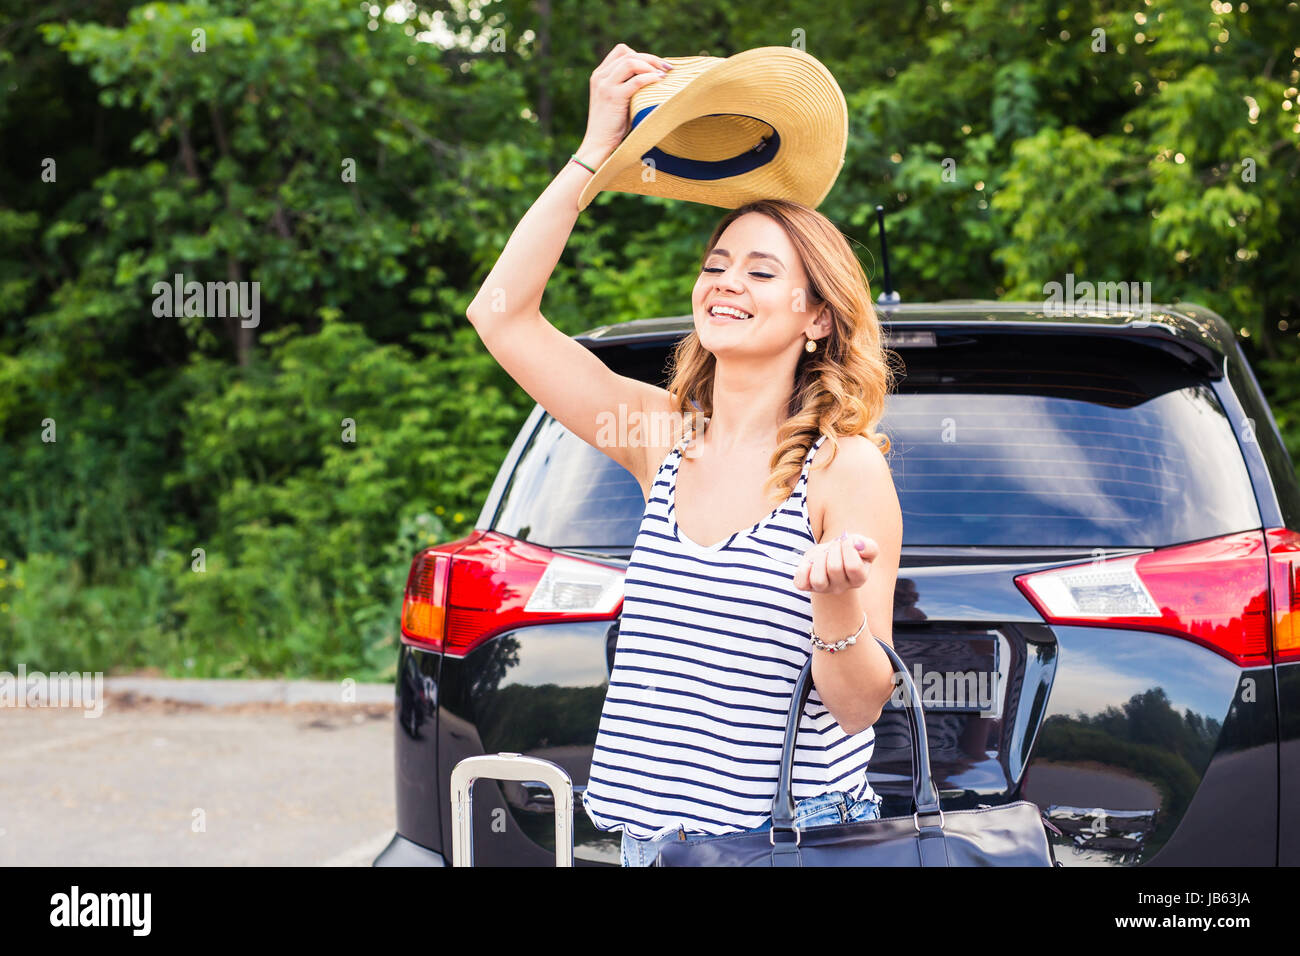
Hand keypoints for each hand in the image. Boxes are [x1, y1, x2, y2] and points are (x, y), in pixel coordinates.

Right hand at [578, 43, 673, 166]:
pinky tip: (659, 82)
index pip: (621, 51)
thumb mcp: (618, 99)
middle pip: (628, 54)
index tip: (656, 65)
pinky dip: (650, 78)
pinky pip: (636, 80)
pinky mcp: (613, 96)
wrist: (599, 143)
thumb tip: (654, 76)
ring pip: (631, 62)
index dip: (641, 55)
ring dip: (651, 65)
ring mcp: (605, 85)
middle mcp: (600, 76)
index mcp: (599, 74)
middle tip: (667, 68)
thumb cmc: (613, 125)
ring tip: (664, 75)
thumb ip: (627, 85)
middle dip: (650, 58)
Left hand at [794, 532, 878, 594]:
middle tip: (835, 545)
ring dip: (819, 559)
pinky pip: (801, 582)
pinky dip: (803, 569)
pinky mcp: (806, 586)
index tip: (847, 541)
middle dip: (833, 549)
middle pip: (834, 568)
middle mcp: (841, 588)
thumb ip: (869, 546)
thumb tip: (858, 545)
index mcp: (858, 579)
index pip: (853, 566)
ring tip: (824, 554)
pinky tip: (811, 562)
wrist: (832, 555)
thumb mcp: (863, 545)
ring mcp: (822, 589)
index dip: (849, 548)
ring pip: (818, 579)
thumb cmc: (849, 550)